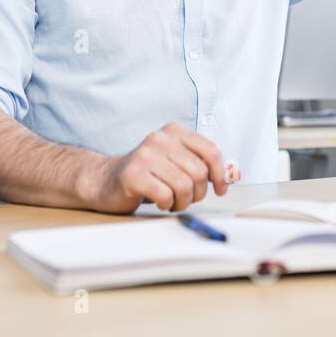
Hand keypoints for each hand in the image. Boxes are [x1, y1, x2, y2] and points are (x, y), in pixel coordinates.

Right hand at [86, 122, 231, 212]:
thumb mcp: (175, 161)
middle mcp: (160, 139)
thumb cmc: (146, 174)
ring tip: (172, 201)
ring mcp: (145, 155)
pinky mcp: (134, 174)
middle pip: (199, 172)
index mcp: (173, 132)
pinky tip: (158, 201)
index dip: (220, 174)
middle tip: (186, 198)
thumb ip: (200, 164)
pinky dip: (166, 204)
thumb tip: (230, 175)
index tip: (219, 189)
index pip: (210, 150)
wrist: (105, 181)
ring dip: (182, 201)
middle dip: (197, 193)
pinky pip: (165, 195)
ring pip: (184, 186)